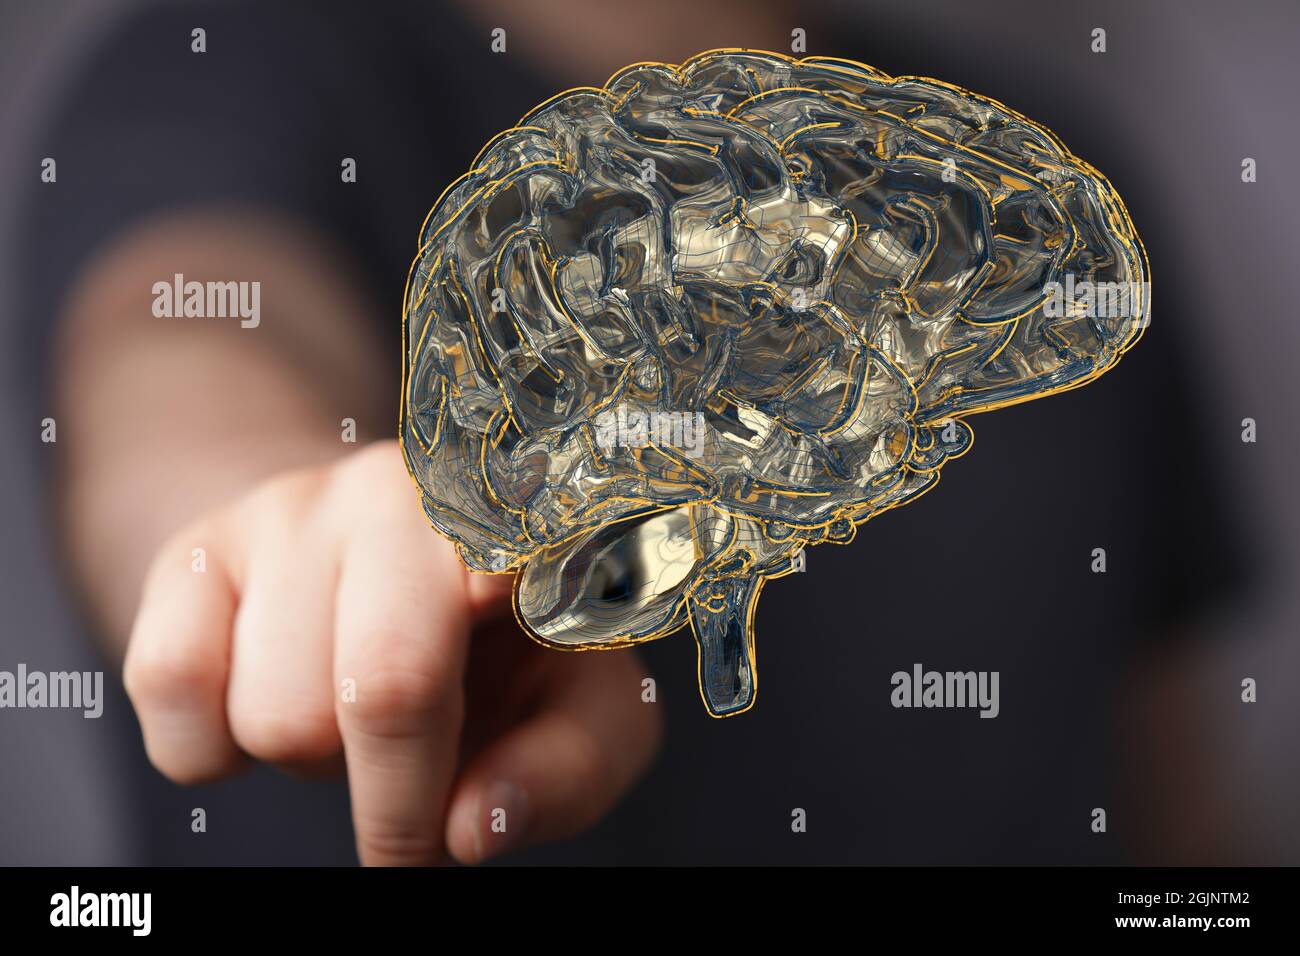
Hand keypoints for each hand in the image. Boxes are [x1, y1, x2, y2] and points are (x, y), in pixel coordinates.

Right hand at [123, 440, 661, 864]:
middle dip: (400, 797)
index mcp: (517, 525)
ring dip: (314, 757)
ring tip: (347, 713)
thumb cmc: (496, 662)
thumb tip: (474, 826)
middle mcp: (401, 494)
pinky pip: (171, 687)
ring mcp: (291, 509)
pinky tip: (268, 701)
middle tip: (414, 820)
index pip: (507, 547)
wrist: (373, 594)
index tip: (492, 596)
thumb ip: (565, 770)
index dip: (497, 579)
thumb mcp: (577, 719)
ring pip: (278, 715)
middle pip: (387, 682)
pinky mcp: (195, 550)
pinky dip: (215, 746)